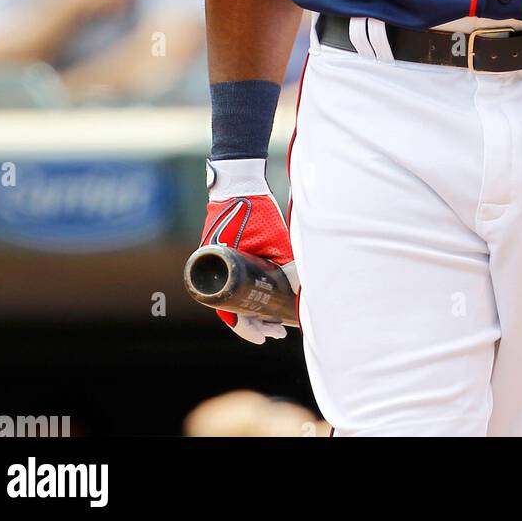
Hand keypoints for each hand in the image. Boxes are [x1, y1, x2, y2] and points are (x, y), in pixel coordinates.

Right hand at [202, 158, 297, 344]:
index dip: (248, 329)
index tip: (266, 337)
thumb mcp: (277, 241)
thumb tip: (307, 292)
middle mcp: (214, 269)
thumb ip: (290, 264)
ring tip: (273, 324)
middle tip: (276, 333)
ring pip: (233, 297)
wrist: (239, 183)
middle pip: (232, 309)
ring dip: (251, 311)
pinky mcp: (224, 254)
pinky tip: (262, 302)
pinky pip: (233, 282)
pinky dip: (247, 294)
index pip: (230, 312)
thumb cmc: (257, 211)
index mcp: (221, 270)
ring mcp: (218, 262)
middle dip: (255, 324)